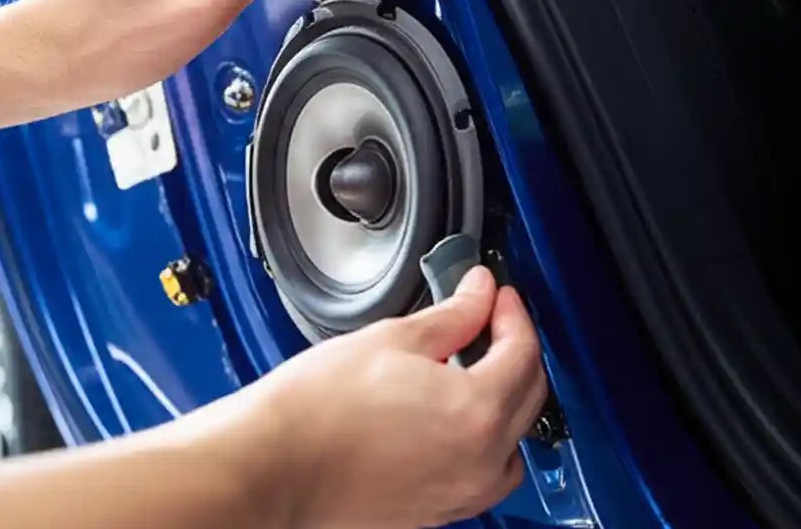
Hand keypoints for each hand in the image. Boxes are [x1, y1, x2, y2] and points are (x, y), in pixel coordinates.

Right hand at [247, 267, 548, 527]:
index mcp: (476, 412)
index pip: (522, 351)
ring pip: (510, 442)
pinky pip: (481, 473)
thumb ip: (450, 315)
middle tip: (488, 319)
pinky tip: (446, 416)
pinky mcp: (436, 512)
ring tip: (470, 370)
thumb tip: (477, 294)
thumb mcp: (391, 339)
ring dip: (503, 402)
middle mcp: (479, 462)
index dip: (511, 313)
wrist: (273, 467)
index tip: (495, 295)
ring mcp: (460, 494)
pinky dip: (479, 441)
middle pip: (528, 397)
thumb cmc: (315, 412)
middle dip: (514, 351)